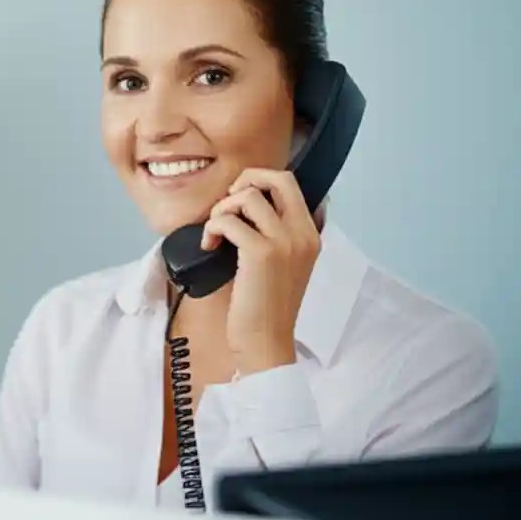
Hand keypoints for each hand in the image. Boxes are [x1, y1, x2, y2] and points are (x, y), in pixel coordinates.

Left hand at [201, 169, 321, 375]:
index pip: (290, 184)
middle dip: (244, 181)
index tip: (240, 204)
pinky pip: (228, 221)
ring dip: (222, 209)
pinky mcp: (261, 253)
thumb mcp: (284, 265)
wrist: (266, 342)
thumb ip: (277, 235)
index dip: (259, 183)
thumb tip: (249, 206)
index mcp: (311, 234)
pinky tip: (209, 245)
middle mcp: (303, 233)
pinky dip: (212, 228)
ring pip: (248, 196)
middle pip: (276, 178)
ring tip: (216, 232)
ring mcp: (284, 241)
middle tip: (227, 207)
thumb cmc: (267, 307)